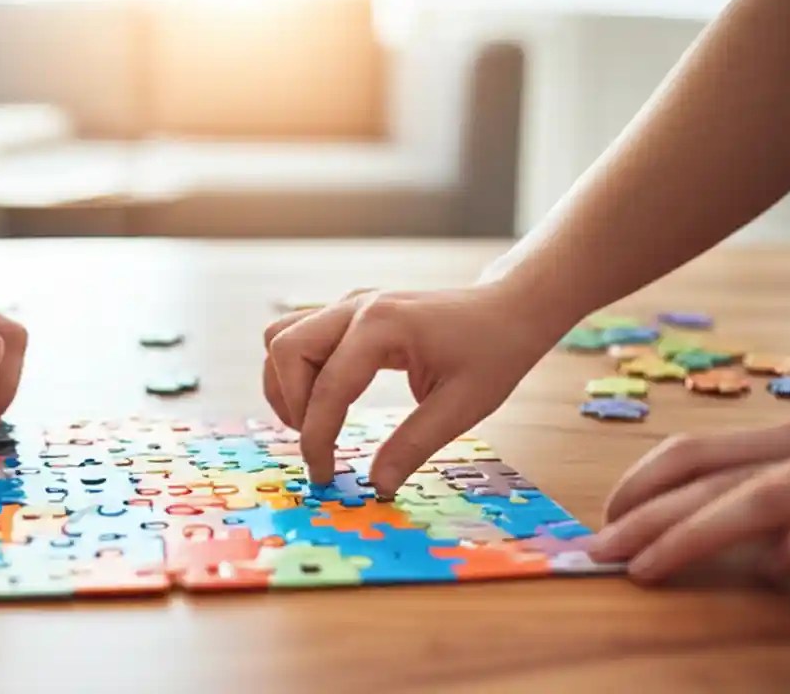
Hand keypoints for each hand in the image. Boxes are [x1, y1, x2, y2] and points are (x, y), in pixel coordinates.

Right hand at [261, 284, 563, 495]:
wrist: (508, 310)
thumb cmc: (493, 352)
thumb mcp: (463, 407)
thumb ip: (414, 446)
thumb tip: (376, 485)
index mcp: (384, 326)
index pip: (328, 386)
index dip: (317, 438)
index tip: (323, 476)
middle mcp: (357, 307)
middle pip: (285, 349)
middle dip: (291, 405)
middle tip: (319, 444)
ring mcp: (349, 305)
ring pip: (282, 337)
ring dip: (285, 383)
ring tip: (315, 421)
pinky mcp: (348, 312)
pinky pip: (299, 336)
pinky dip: (297, 371)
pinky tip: (325, 399)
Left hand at [591, 414, 789, 583]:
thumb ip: (765, 489)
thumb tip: (696, 518)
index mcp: (789, 438)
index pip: (695, 452)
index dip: (642, 482)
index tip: (606, 519)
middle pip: (711, 477)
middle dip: (646, 515)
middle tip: (600, 551)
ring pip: (760, 499)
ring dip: (694, 535)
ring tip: (647, 568)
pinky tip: (773, 572)